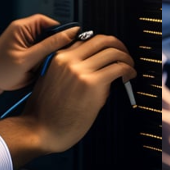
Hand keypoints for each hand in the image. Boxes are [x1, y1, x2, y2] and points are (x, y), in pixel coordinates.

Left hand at [0, 15, 78, 94]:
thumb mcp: (28, 59)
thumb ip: (50, 46)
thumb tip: (70, 34)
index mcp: (24, 27)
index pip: (50, 22)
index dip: (62, 32)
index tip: (72, 43)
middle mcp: (25, 33)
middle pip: (50, 34)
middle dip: (55, 47)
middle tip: (60, 59)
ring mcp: (25, 43)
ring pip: (47, 46)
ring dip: (49, 57)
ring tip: (47, 66)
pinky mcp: (26, 54)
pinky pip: (41, 55)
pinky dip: (43, 63)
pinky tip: (41, 71)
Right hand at [0, 34, 135, 164]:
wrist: (39, 130)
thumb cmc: (45, 112)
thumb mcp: (52, 80)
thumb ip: (71, 69)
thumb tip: (96, 67)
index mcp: (57, 56)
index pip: (87, 39)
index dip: (103, 45)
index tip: (111, 52)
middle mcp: (69, 59)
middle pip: (102, 40)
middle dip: (118, 45)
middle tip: (125, 55)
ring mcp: (81, 70)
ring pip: (113, 51)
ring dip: (126, 58)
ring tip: (129, 68)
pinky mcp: (92, 84)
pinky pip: (118, 68)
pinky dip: (128, 70)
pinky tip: (129, 76)